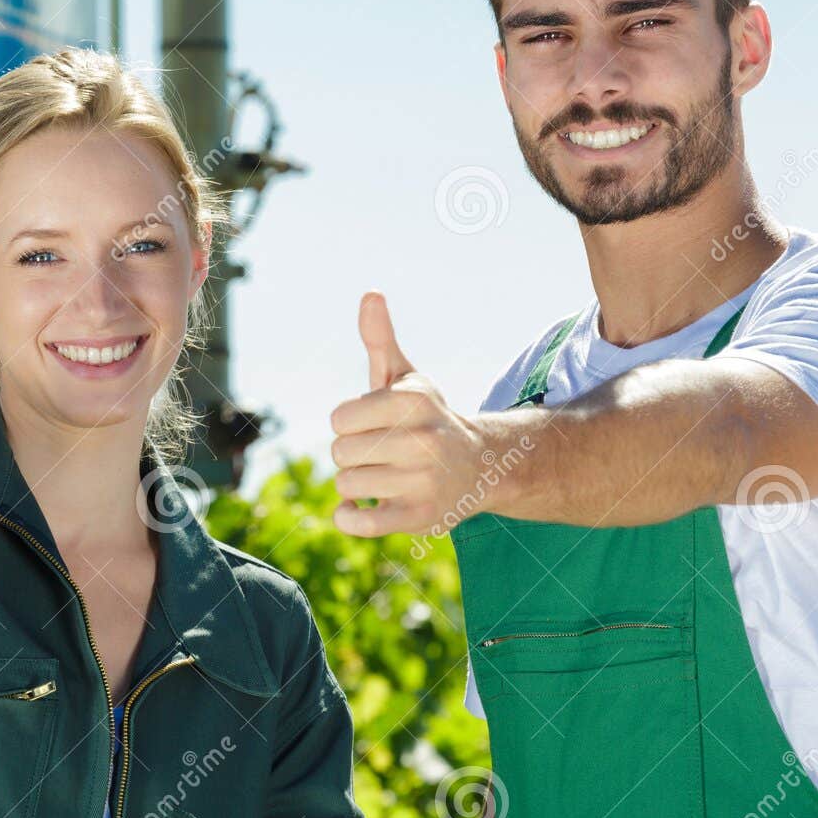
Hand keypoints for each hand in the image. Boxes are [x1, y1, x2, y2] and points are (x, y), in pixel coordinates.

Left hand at [329, 292, 490, 537]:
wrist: (478, 467)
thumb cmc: (427, 419)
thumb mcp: (406, 379)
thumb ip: (380, 340)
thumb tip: (369, 294)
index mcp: (413, 402)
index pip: (339, 418)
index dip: (349, 424)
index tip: (375, 425)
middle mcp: (422, 440)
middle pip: (339, 452)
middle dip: (352, 454)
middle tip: (383, 454)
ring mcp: (422, 482)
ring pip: (346, 485)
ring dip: (356, 485)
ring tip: (386, 477)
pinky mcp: (418, 519)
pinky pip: (356, 523)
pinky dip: (349, 517)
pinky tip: (364, 507)